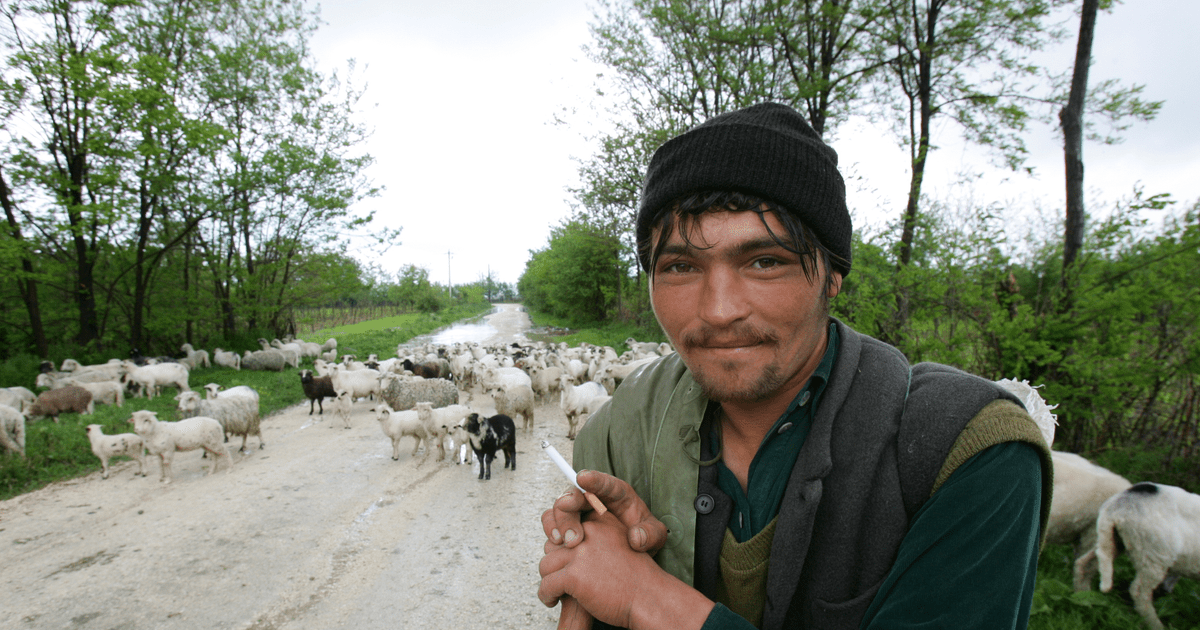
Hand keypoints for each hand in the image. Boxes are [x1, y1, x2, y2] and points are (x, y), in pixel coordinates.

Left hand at [539, 510, 657, 628]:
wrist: (650, 599)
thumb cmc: (636, 578)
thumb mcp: (620, 543)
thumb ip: (597, 537)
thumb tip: (565, 541)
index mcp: (601, 521)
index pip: (566, 520)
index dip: (560, 540)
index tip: (562, 554)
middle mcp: (589, 532)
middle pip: (553, 543)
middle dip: (555, 563)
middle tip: (562, 578)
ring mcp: (580, 553)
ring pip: (545, 565)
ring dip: (548, 580)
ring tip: (555, 592)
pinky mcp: (574, 575)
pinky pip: (546, 585)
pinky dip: (546, 596)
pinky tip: (553, 600)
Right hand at [540, 470, 667, 552]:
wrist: (633, 554)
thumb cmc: (644, 536)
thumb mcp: (656, 535)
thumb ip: (650, 534)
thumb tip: (636, 538)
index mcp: (617, 493)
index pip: (605, 482)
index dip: (593, 478)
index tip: (583, 478)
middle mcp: (594, 498)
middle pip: (576, 493)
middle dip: (570, 506)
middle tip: (574, 532)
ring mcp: (580, 511)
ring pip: (560, 506)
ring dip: (558, 521)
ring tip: (564, 540)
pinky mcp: (569, 526)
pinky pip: (553, 522)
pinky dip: (552, 529)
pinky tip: (557, 542)